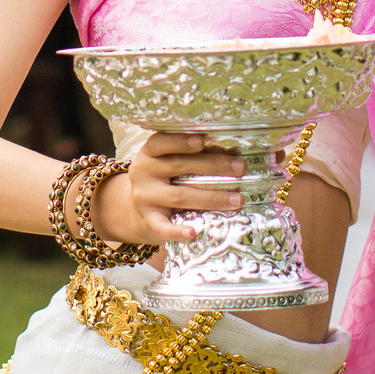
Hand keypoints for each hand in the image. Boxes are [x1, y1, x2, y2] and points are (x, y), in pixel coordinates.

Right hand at [92, 129, 244, 247]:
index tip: (202, 141)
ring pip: (179, 196)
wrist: (133, 209)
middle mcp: (144, 172)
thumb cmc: (163, 180)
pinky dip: (178, 231)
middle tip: (240, 168)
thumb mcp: (170, 162)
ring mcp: (145, 198)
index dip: (181, 141)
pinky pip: (163, 227)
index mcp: (149, 153)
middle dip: (214, 166)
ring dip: (212, 198)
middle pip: (179, 166)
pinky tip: (194, 232)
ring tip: (237, 200)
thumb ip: (194, 157)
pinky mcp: (149, 220)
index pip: (161, 142)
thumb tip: (230, 154)